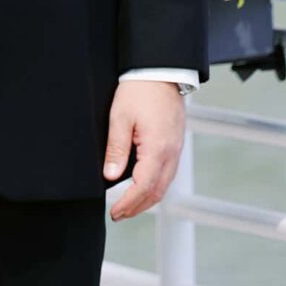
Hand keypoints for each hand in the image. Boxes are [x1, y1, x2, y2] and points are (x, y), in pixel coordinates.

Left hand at [103, 81, 185, 221]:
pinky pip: (167, 173)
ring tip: (126, 204)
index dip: (128, 204)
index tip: (114, 212)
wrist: (161, 71)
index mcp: (158, 150)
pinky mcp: (175, 144)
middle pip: (156, 192)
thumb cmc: (139, 90)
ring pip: (163, 185)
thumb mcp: (120, 117)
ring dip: (146, 199)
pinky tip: (140, 185)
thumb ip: (116, 149)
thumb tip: (109, 176)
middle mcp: (171, 154)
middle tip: (118, 214)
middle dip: (137, 207)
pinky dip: (153, 186)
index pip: (143, 188)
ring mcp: (176, 150)